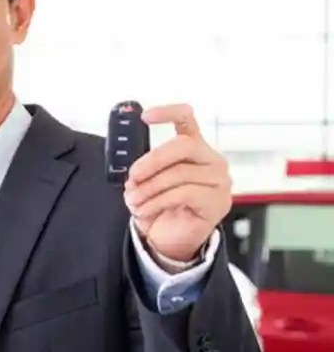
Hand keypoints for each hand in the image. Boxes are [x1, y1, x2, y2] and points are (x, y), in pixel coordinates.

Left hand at [124, 104, 231, 262]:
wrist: (170, 239)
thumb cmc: (160, 207)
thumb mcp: (147, 182)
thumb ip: (144, 170)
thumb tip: (134, 173)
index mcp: (193, 148)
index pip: (187, 119)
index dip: (168, 113)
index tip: (146, 116)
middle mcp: (210, 160)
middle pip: (184, 146)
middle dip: (152, 161)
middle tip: (133, 176)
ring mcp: (219, 181)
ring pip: (180, 174)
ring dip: (149, 188)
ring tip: (134, 200)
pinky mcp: (217, 202)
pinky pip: (184, 194)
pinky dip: (157, 202)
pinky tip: (145, 209)